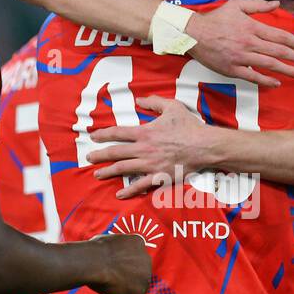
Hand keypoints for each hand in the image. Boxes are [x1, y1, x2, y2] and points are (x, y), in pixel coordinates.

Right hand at [88, 233, 152, 293]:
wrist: (92, 261)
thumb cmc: (91, 251)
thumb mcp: (104, 242)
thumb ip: (113, 250)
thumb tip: (108, 255)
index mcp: (137, 243)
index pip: (133, 258)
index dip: (121, 268)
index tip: (108, 273)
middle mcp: (145, 258)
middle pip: (136, 275)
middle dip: (121, 282)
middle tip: (106, 288)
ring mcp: (145, 275)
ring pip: (136, 289)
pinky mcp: (140, 291)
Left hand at [90, 97, 215, 197]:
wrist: (204, 146)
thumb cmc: (189, 126)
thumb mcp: (172, 107)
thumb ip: (154, 102)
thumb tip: (139, 99)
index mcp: (145, 132)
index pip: (118, 133)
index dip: (103, 134)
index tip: (93, 137)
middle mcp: (143, 149)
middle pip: (115, 152)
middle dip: (99, 155)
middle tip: (89, 157)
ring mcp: (150, 164)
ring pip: (123, 169)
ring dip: (108, 172)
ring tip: (97, 174)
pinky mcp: (159, 176)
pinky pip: (140, 185)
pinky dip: (129, 191)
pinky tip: (119, 194)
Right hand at [186, 0, 293, 84]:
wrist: (192, 34)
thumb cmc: (215, 19)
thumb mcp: (236, 6)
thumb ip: (258, 5)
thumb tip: (277, 5)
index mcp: (251, 27)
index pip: (280, 36)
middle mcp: (249, 42)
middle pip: (279, 51)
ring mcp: (240, 57)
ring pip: (269, 64)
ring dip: (287, 69)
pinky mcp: (231, 69)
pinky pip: (252, 77)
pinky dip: (266, 80)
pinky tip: (277, 83)